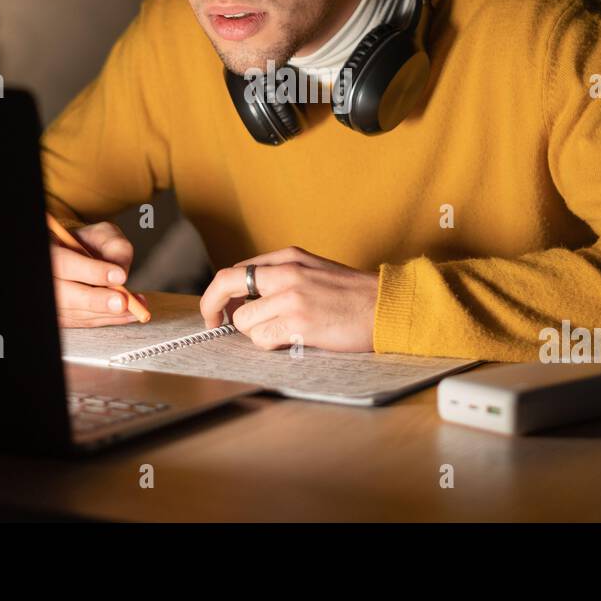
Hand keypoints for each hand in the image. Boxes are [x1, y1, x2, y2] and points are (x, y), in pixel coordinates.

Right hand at [50, 220, 148, 326]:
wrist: (79, 255)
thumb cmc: (89, 243)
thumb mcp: (103, 234)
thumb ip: (114, 246)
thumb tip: (122, 269)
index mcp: (52, 252)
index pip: (65, 263)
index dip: (92, 271)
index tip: (119, 276)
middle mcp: (49, 278)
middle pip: (65, 295)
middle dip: (97, 300)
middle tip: (122, 301)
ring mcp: (54, 299)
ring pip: (76, 312)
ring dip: (107, 313)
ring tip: (135, 307)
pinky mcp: (63, 316)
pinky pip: (84, 322)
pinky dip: (107, 319)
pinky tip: (126, 314)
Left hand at [199, 246, 377, 351]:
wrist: (386, 307)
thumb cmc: (354, 295)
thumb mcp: (315, 270)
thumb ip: (281, 275)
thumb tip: (246, 295)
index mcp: (289, 257)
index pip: (235, 270)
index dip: (217, 293)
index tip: (217, 310)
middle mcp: (286, 272)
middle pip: (227, 285)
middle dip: (214, 309)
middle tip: (215, 325)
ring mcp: (291, 297)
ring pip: (243, 320)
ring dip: (256, 332)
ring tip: (284, 332)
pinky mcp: (299, 323)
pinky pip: (261, 338)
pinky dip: (269, 343)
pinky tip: (292, 340)